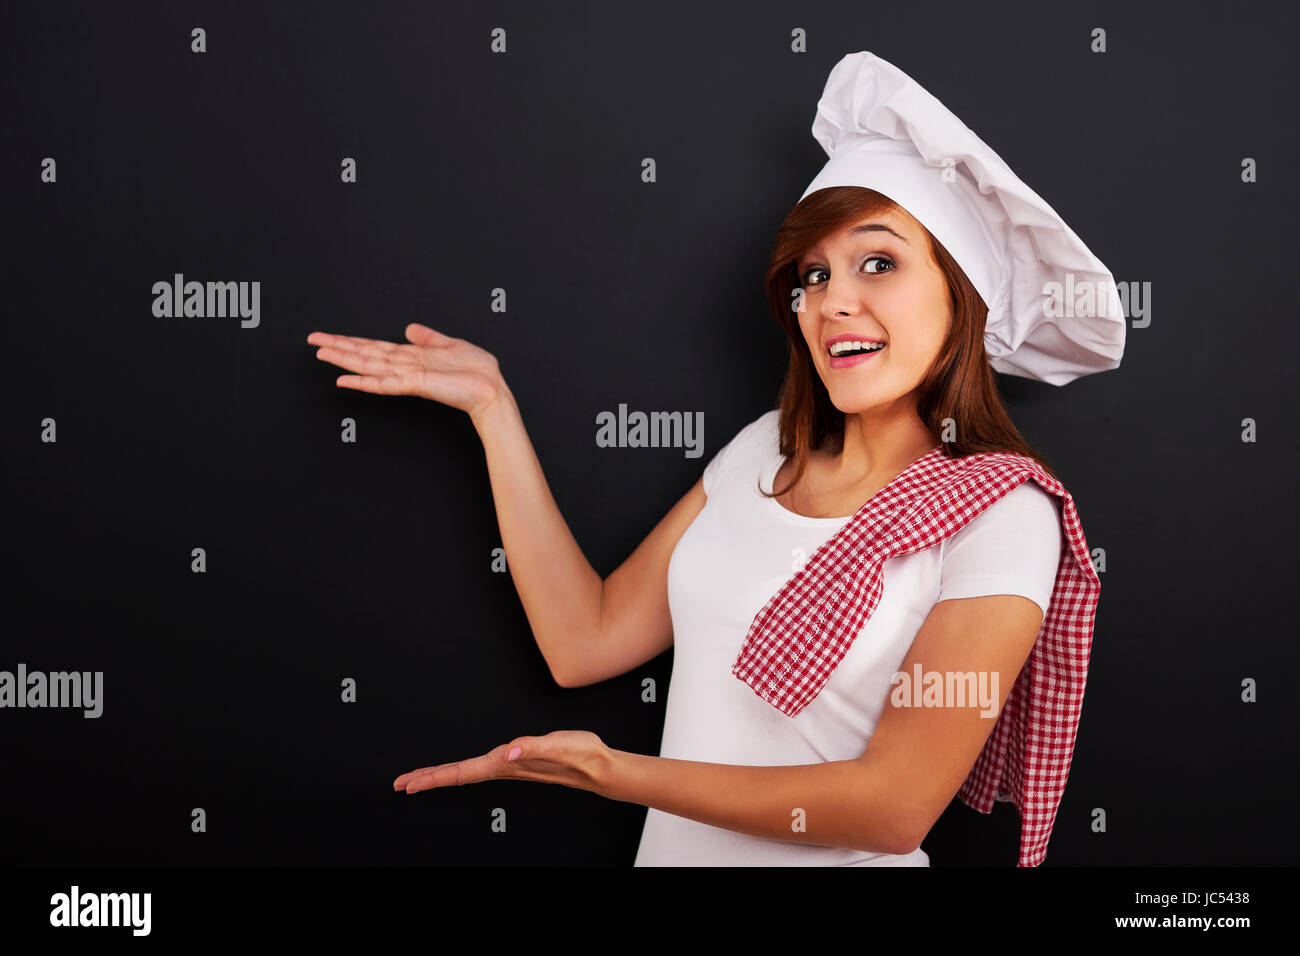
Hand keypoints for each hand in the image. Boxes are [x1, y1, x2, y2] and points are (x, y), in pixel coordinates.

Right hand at [306, 323, 504, 418]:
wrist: (491, 389)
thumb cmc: (476, 372)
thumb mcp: (450, 344)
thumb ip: (428, 336)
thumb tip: (410, 327)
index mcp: (412, 356)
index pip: (375, 347)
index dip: (352, 341)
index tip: (331, 336)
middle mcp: (405, 366)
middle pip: (365, 354)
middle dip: (339, 347)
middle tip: (312, 341)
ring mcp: (408, 376)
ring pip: (369, 366)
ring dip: (345, 360)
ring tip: (321, 353)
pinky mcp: (416, 384)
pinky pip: (385, 383)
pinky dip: (364, 382)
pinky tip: (346, 380)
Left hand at [393, 731, 611, 795]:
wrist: (598, 766)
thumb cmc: (580, 756)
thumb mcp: (558, 746)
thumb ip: (533, 747)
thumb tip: (508, 750)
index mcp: (507, 763)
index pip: (462, 772)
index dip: (434, 778)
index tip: (409, 785)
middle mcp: (504, 766)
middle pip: (458, 775)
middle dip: (428, 779)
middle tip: (400, 785)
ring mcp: (509, 765)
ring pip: (466, 772)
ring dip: (442, 775)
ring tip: (420, 779)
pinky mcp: (516, 760)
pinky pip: (479, 766)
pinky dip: (460, 769)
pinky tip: (459, 769)